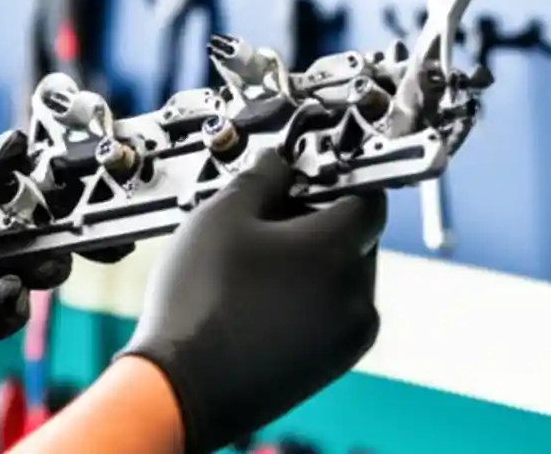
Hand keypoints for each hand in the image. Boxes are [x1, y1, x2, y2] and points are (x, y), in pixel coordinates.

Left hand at [0, 130, 131, 375]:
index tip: (106, 174)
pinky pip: (10, 312)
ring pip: (38, 269)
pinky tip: (0, 299)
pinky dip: (13, 307)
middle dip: (75, 228)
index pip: (33, 177)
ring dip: (45, 268)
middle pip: (50, 225)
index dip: (72, 177)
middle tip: (98, 233)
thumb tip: (20, 141)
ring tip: (29, 270)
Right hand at [120, 150, 386, 453]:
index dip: (336, 179)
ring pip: (344, 275)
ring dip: (314, 261)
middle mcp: (356, 294)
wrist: (181, 389)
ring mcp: (348, 334)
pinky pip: (333, 312)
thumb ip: (263, 176)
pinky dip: (310, 297)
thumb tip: (281, 161)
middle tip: (269, 219)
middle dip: (320, 220)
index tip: (306, 177)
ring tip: (257, 264)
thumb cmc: (198, 303)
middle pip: (357, 235)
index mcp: (337, 251)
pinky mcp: (332, 362)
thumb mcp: (221, 215)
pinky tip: (262, 298)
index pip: (368, 197)